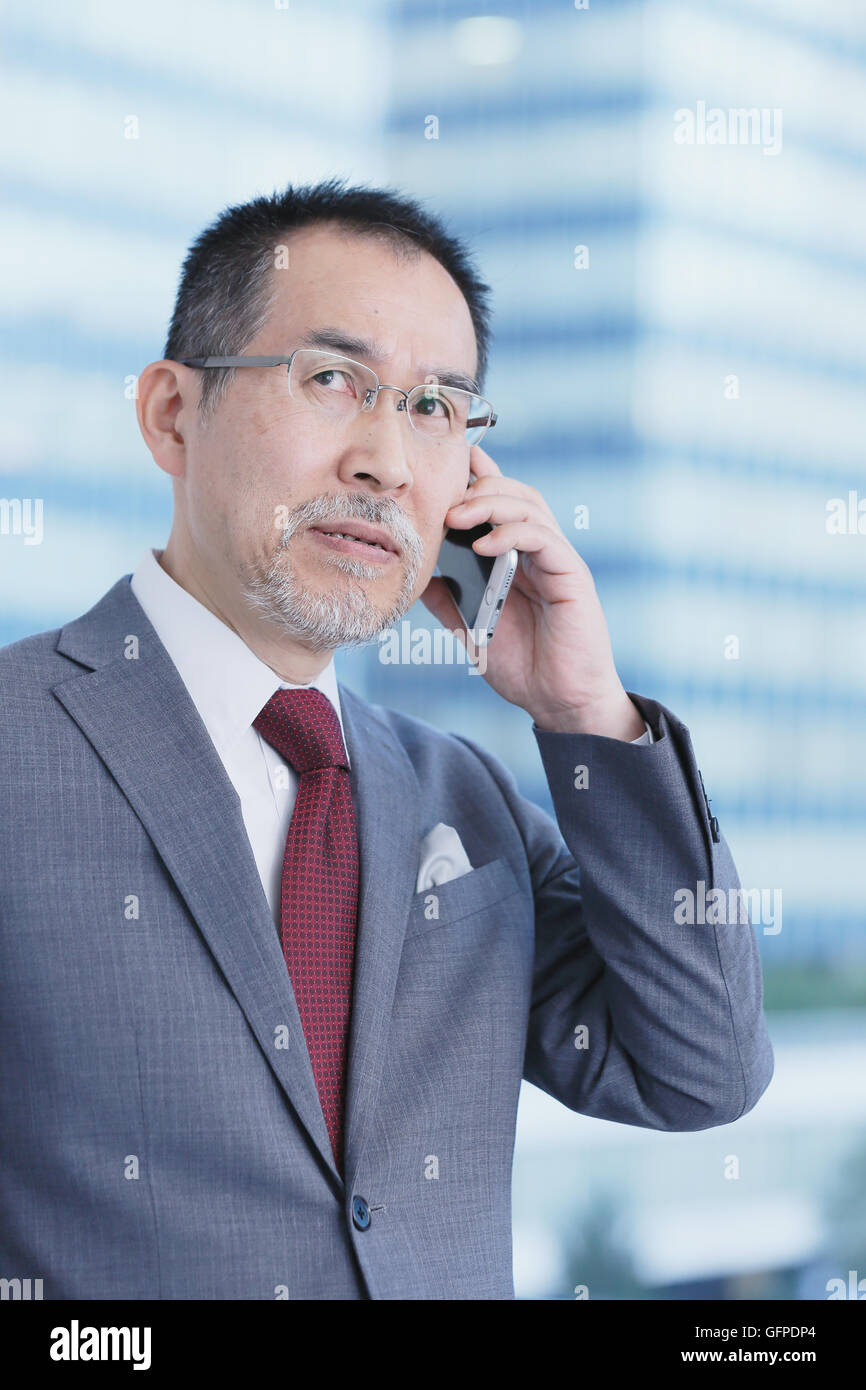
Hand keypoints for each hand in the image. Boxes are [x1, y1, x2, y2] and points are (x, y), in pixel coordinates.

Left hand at [419, 445, 645, 739]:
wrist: (559, 702)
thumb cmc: (522, 665)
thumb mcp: (470, 627)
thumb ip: (447, 598)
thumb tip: (415, 573)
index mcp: (516, 557)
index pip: (499, 502)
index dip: (476, 477)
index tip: (446, 464)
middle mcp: (539, 551)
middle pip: (514, 492)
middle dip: (478, 487)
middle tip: (443, 501)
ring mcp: (557, 560)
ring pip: (530, 506)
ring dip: (491, 503)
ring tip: (456, 518)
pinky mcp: (572, 574)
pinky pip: (544, 538)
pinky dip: (512, 533)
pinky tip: (483, 545)